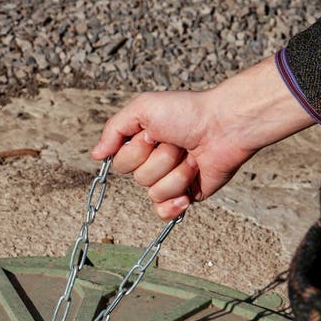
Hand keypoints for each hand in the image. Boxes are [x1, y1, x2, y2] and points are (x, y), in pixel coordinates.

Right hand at [91, 55, 315, 219]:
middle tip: (178, 143)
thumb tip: (95, 155)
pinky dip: (174, 205)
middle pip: (138, 179)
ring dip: (177, 173)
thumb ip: (113, 129)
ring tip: (192, 156)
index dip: (137, 151)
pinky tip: (187, 194)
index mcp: (141, 144)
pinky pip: (165, 212)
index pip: (121, 164)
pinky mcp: (186, 196)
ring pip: (155, 193)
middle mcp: (153, 163)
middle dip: (160, 160)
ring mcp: (170, 181)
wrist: (224, 126)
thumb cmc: (187, 112)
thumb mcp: (143, 108)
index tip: (154, 134)